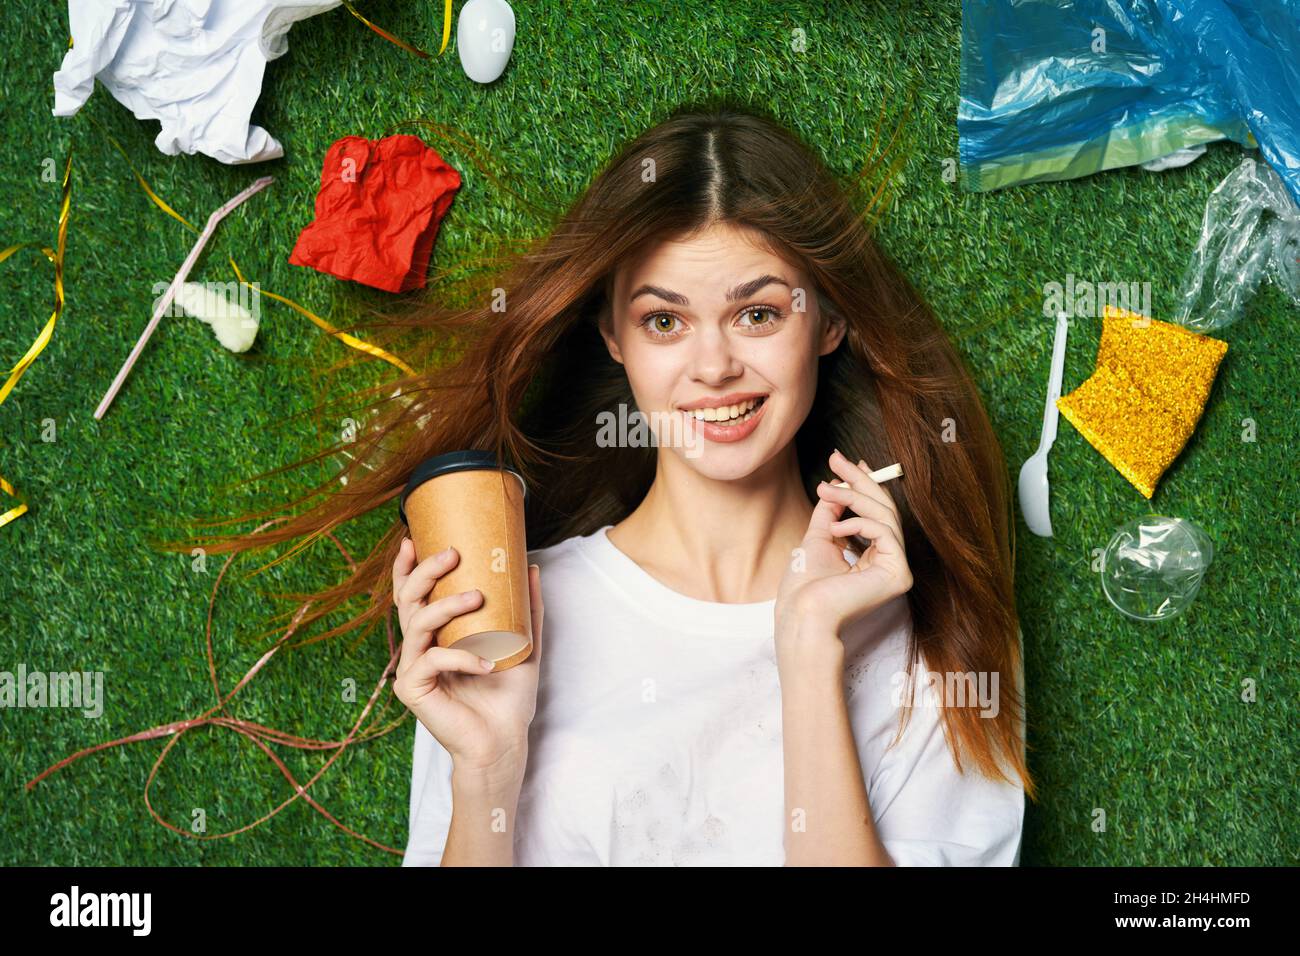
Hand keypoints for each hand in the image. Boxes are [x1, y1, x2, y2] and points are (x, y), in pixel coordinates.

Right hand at [391, 538, 543, 772]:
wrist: (504, 741)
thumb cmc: (509, 696)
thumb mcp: (524, 644)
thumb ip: (527, 608)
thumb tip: (532, 567)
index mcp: (437, 635)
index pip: (415, 595)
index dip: (408, 567)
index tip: (412, 538)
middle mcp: (419, 647)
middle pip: (408, 600)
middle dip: (426, 572)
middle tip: (452, 553)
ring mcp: (412, 668)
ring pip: (416, 624)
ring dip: (446, 606)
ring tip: (476, 598)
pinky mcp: (412, 689)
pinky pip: (432, 660)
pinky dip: (461, 657)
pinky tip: (487, 665)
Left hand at [775, 449, 912, 644]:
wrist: (803, 613)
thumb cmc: (805, 586)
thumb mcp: (819, 537)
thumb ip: (832, 511)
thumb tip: (837, 483)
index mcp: (873, 558)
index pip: (876, 514)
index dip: (864, 485)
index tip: (846, 462)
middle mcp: (889, 563)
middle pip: (884, 510)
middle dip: (860, 481)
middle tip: (837, 459)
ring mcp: (897, 569)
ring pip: (886, 516)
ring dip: (853, 496)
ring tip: (825, 488)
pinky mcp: (898, 574)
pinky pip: (886, 533)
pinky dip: (859, 524)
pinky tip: (836, 527)